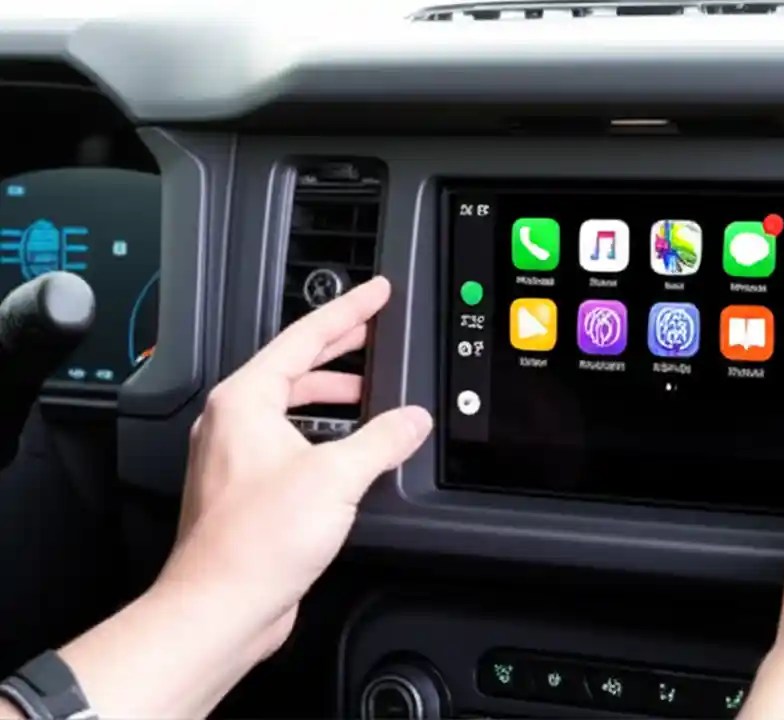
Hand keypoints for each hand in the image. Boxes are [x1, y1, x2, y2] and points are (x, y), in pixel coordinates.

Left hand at [162, 276, 431, 654]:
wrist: (221, 605)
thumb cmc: (255, 541)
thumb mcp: (336, 476)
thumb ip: (382, 439)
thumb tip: (411, 420)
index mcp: (245, 400)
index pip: (304, 337)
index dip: (348, 312)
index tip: (375, 294)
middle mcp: (233, 423)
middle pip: (295, 366)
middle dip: (340, 349)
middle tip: (374, 331)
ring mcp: (237, 456)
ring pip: (290, 405)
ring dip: (331, 395)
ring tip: (368, 391)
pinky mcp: (248, 491)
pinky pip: (290, 442)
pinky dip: (322, 433)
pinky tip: (349, 450)